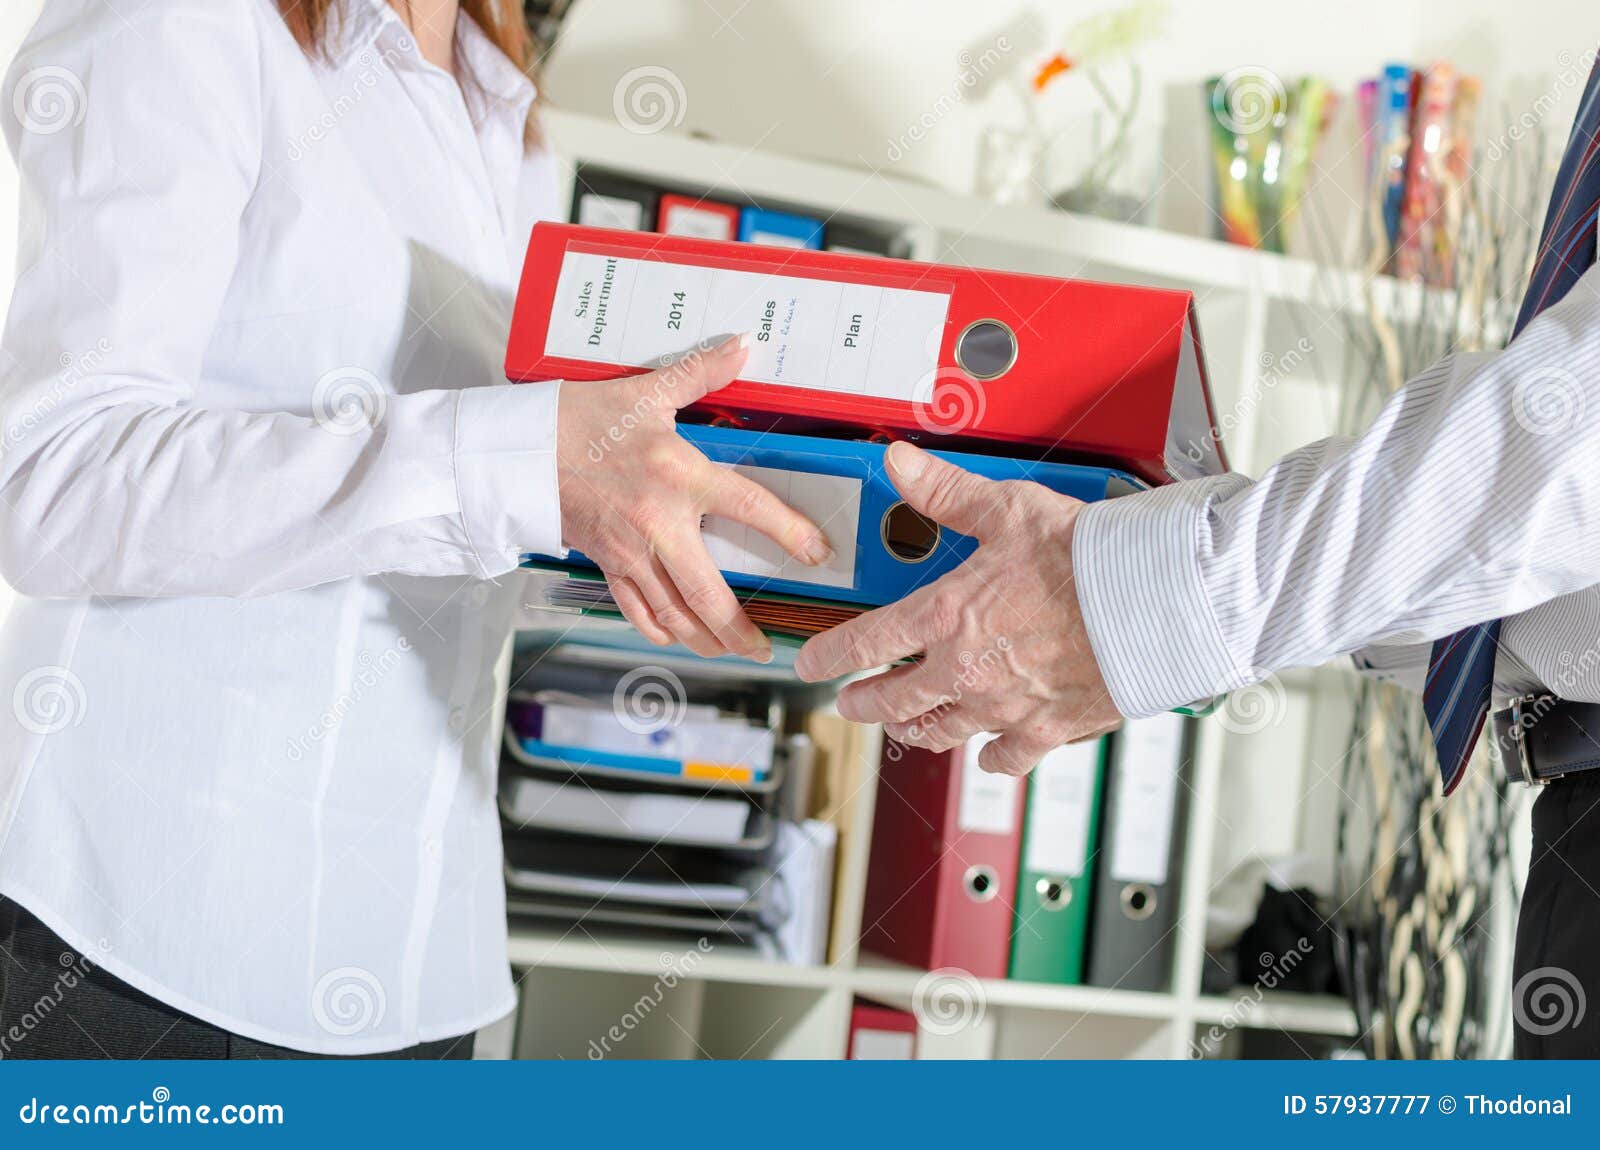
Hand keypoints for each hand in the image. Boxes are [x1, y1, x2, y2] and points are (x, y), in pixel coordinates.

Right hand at [557, 335, 832, 660]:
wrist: (520, 448)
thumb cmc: (581, 418)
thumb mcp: (646, 390)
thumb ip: (701, 371)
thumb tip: (744, 344)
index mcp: (679, 477)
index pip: (750, 509)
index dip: (790, 534)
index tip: (818, 553)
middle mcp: (659, 524)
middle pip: (708, 594)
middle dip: (741, 630)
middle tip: (766, 647)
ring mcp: (631, 551)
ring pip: (674, 613)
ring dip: (705, 641)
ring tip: (730, 653)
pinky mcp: (605, 562)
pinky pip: (635, 609)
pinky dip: (659, 630)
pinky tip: (676, 638)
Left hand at [793, 441, 1120, 773]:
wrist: (1154, 602)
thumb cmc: (1086, 554)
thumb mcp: (1006, 508)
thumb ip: (946, 492)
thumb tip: (900, 465)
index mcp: (948, 616)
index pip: (866, 642)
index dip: (829, 656)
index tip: (811, 664)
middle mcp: (966, 670)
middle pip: (894, 700)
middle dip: (864, 702)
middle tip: (850, 702)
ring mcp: (1004, 705)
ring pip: (942, 732)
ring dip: (916, 729)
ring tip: (906, 726)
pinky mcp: (1046, 729)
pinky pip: (1007, 757)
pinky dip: (993, 756)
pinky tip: (989, 752)